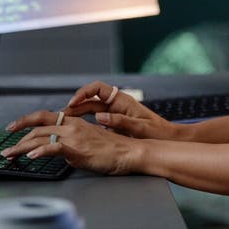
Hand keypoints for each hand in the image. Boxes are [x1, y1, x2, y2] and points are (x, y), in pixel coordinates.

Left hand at [0, 110, 141, 174]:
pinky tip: (30, 157)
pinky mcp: (77, 149)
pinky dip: (40, 152)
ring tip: (9, 155)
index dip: (25, 121)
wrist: (128, 152)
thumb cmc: (112, 150)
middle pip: (37, 128)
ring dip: (21, 147)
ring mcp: (74, 136)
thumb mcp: (87, 144)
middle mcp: (71, 126)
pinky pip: (54, 148)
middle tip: (5, 150)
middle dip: (18, 139)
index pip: (43, 117)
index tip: (11, 128)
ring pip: (40, 138)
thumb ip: (70, 145)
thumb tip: (59, 153)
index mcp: (73, 122)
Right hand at [63, 80, 183, 139]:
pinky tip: (75, 129)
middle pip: (91, 99)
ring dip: (77, 113)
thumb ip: (120, 122)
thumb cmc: (158, 132)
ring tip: (63, 121)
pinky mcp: (114, 123)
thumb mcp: (140, 128)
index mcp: (123, 100)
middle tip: (61, 114)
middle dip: (75, 104)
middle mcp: (116, 104)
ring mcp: (114, 113)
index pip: (98, 89)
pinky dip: (84, 122)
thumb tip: (100, 117)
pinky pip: (94, 119)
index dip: (84, 92)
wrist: (168, 139)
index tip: (73, 101)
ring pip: (90, 109)